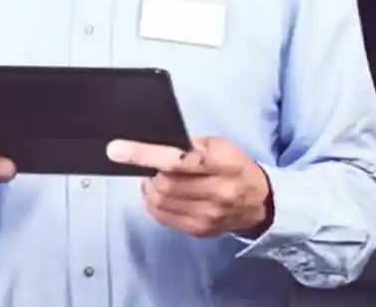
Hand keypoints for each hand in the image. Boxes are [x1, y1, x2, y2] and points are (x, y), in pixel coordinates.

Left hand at [107, 136, 271, 238]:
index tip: (117, 149)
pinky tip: (160, 194)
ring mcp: (207, 215)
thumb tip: (157, 145)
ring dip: (150, 188)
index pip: (176, 160)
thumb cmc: (236, 167)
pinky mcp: (199, 230)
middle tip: (150, 165)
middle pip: (164, 184)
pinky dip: (154, 203)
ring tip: (157, 179)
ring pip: (160, 201)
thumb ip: (191, 144)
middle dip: (149, 172)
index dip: (144, 155)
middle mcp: (217, 193)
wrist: (258, 202)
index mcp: (223, 165)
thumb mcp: (222, 146)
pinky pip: (162, 217)